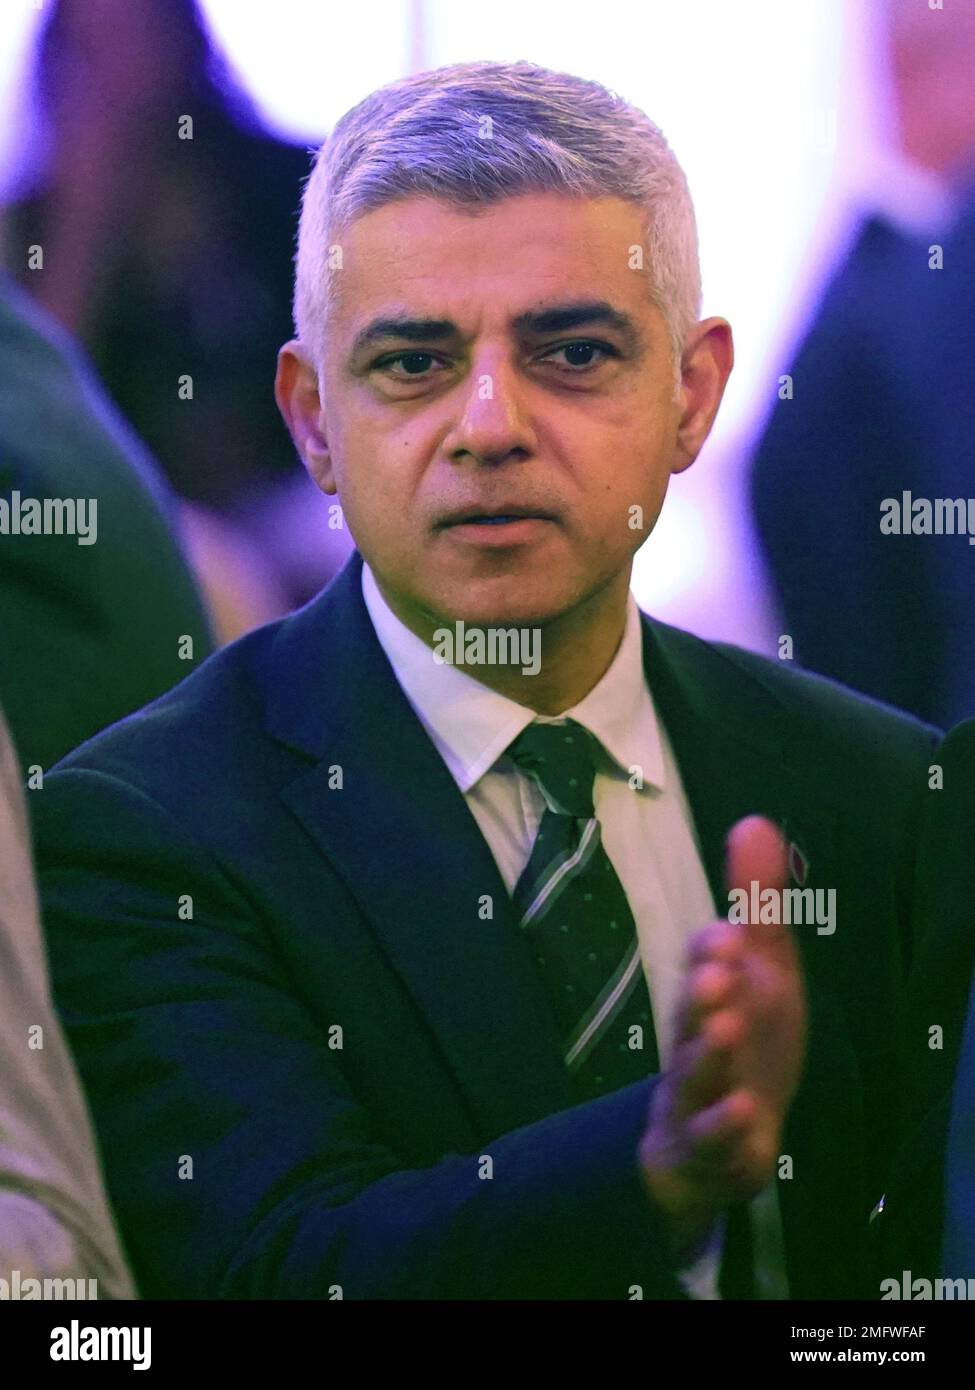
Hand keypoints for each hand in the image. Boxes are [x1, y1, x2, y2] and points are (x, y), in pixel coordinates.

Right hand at [637, 816, 806, 1257]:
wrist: (715, 1141)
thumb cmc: (743, 1040)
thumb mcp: (761, 971)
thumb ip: (757, 905)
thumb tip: (754, 820)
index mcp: (709, 994)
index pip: (702, 965)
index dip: (712, 952)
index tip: (728, 937)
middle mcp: (694, 1039)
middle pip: (689, 1014)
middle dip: (700, 994)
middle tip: (718, 974)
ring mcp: (695, 1096)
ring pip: (694, 1074)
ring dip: (708, 1053)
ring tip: (726, 1029)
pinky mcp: (708, 1146)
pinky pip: (713, 1140)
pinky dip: (725, 1127)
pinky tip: (745, 1112)